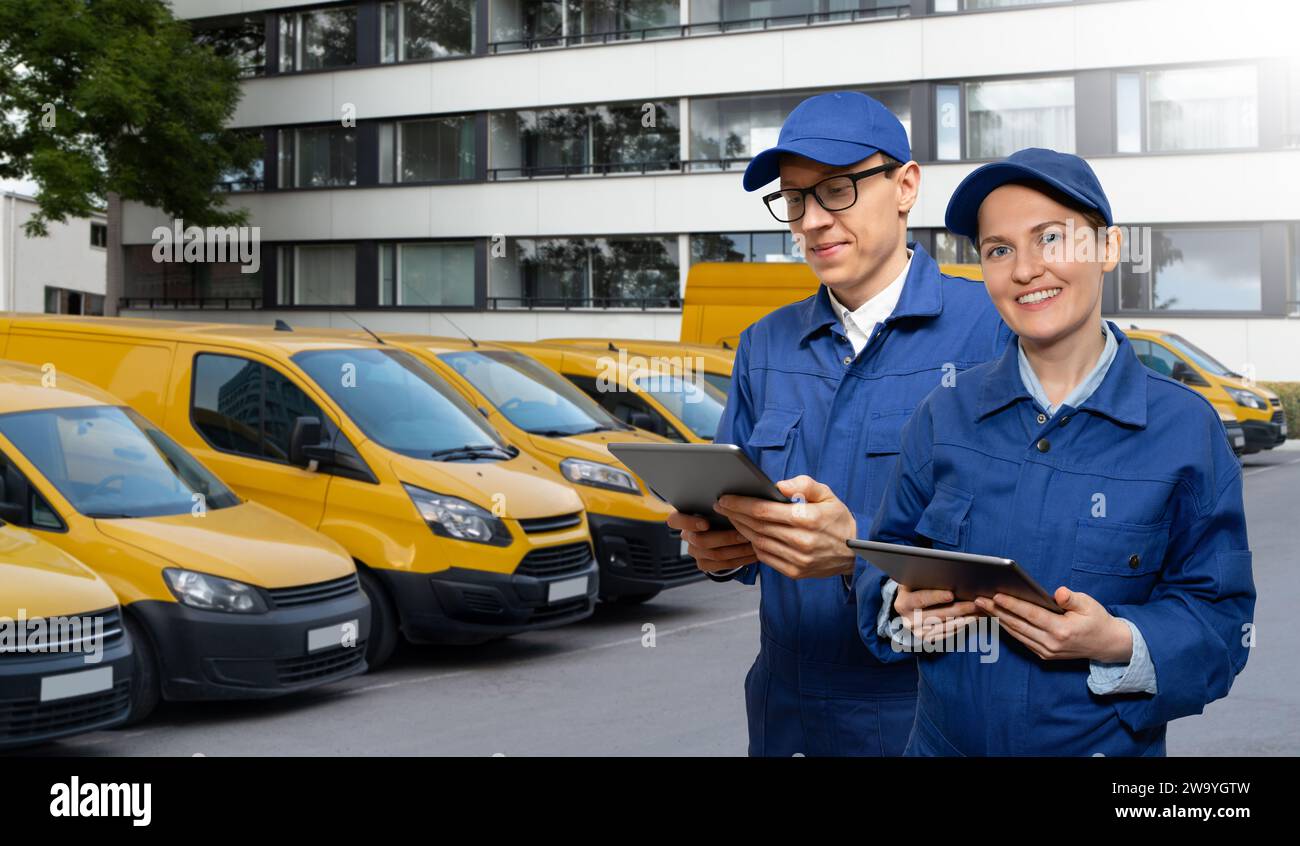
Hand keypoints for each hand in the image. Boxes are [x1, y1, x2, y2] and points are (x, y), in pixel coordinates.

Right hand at [667, 509, 756, 572]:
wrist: (722, 530)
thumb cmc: (720, 513)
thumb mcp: (716, 505)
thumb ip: (720, 503)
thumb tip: (734, 499)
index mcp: (683, 517)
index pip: (675, 521)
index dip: (689, 523)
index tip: (705, 523)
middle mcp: (687, 536)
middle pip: (700, 540)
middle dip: (726, 538)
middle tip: (744, 534)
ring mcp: (694, 551)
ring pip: (715, 554)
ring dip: (738, 549)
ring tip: (753, 543)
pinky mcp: (704, 564)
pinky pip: (722, 565)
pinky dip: (740, 560)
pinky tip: (752, 554)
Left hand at [711, 475, 855, 579]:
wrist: (855, 553)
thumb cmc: (837, 519)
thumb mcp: (827, 494)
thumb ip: (803, 484)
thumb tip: (778, 485)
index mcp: (807, 519)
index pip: (764, 511)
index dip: (740, 504)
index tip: (725, 499)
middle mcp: (801, 541)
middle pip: (757, 526)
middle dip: (735, 515)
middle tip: (721, 506)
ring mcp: (797, 560)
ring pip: (758, 542)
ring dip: (741, 530)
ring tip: (731, 518)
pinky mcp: (795, 572)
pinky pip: (766, 557)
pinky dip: (754, 545)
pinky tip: (748, 534)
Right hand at [892, 584, 981, 643]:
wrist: (908, 608)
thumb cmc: (914, 590)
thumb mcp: (913, 582)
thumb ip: (924, 579)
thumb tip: (945, 572)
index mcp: (903, 603)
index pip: (921, 599)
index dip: (936, 597)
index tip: (951, 594)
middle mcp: (909, 621)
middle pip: (938, 615)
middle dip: (959, 608)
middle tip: (975, 602)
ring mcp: (919, 632)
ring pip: (946, 626)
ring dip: (965, 618)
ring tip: (979, 610)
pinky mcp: (928, 639)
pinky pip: (948, 634)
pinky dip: (962, 626)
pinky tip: (973, 619)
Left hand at [973, 587, 1132, 662]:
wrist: (1106, 645)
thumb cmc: (1097, 620)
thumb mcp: (1089, 605)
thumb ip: (1072, 599)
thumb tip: (1058, 593)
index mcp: (1062, 630)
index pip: (1031, 615)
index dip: (1012, 605)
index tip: (995, 595)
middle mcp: (1052, 643)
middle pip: (1018, 625)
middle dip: (996, 611)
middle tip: (978, 599)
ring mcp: (1047, 651)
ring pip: (1016, 633)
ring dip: (998, 619)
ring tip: (982, 606)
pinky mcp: (1044, 655)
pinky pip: (1021, 639)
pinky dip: (1008, 628)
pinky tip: (997, 617)